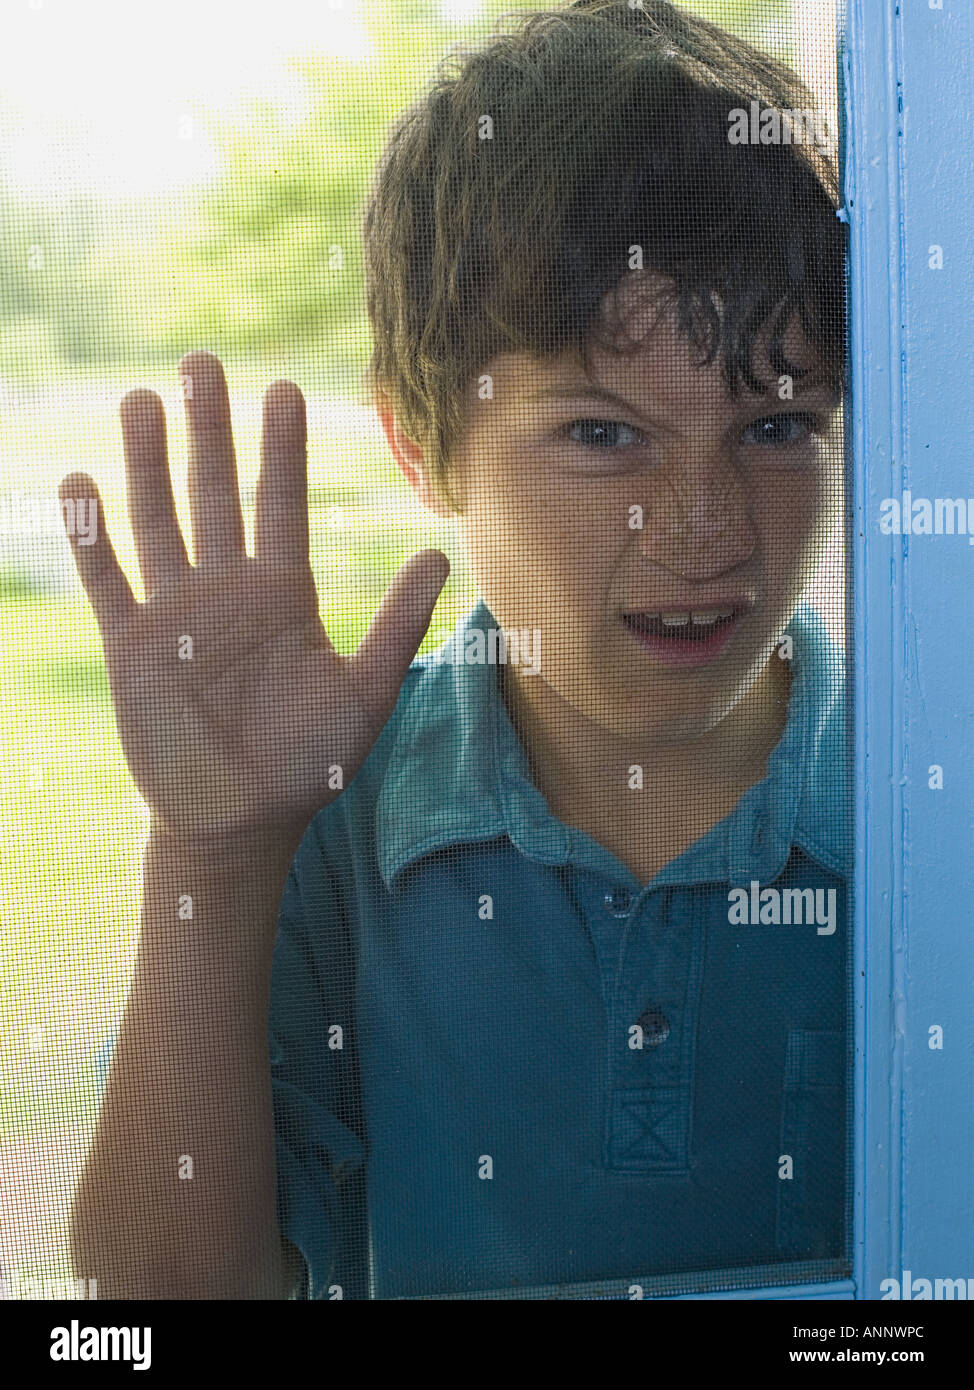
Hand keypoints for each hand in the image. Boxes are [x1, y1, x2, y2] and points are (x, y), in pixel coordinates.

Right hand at [59, 350, 448, 840]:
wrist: (242, 823)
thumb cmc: (308, 765)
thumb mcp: (366, 694)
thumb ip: (399, 625)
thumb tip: (439, 554)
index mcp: (284, 595)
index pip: (281, 503)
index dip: (281, 449)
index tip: (283, 389)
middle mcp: (229, 591)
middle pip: (214, 493)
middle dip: (209, 429)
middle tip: (203, 361)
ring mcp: (177, 614)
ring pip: (157, 522)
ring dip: (148, 463)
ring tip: (142, 399)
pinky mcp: (133, 647)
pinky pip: (106, 582)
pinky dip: (91, 537)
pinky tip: (80, 482)